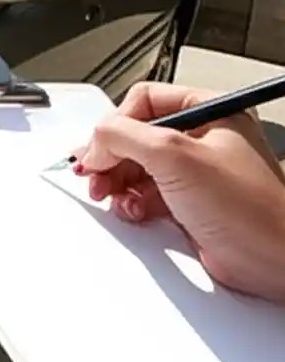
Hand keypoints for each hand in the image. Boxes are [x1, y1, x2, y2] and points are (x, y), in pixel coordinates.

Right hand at [73, 82, 284, 302]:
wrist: (274, 261)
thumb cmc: (250, 209)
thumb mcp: (175, 156)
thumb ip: (124, 137)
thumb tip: (93, 143)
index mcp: (210, 112)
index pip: (144, 100)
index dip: (116, 124)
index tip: (99, 150)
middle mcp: (203, 139)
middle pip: (134, 135)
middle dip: (110, 157)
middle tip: (96, 175)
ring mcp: (195, 173)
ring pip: (136, 167)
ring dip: (117, 182)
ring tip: (112, 195)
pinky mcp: (188, 204)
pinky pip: (145, 195)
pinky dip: (131, 203)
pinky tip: (133, 210)